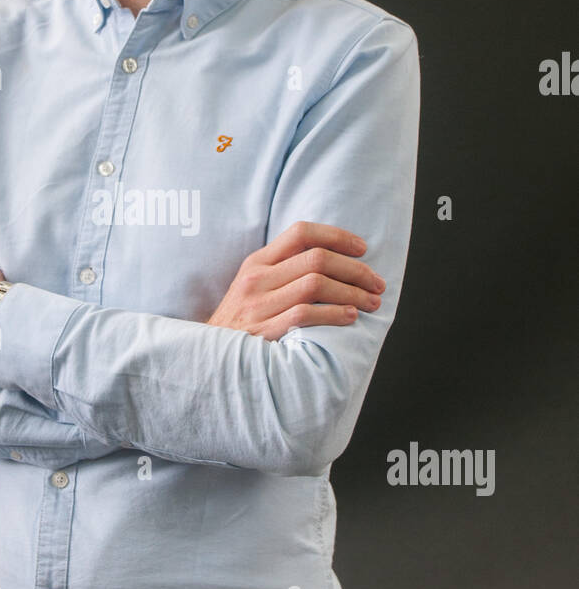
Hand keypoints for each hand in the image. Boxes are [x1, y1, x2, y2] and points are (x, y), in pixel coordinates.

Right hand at [205, 222, 385, 341]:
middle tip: (377, 283)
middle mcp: (257, 278)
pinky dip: (334, 314)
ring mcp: (259, 304)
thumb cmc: (241, 320)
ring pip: (316, 284)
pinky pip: (306, 315)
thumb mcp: (252, 285)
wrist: (211, 355)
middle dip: (356, 270)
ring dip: (352, 292)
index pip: (301, 232)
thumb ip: (282, 269)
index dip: (337, 236)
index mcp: (257, 261)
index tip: (363, 248)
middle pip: (317, 259)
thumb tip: (331, 258)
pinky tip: (350, 317)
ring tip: (370, 302)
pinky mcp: (263, 330)